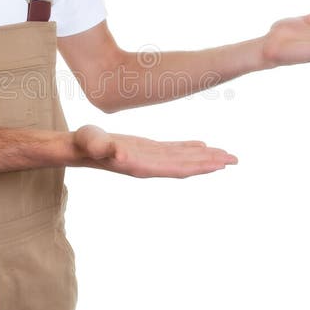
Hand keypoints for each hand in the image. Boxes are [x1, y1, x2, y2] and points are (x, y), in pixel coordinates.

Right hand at [72, 124, 237, 178]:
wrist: (74, 147)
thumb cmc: (83, 144)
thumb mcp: (92, 142)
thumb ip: (103, 147)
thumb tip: (116, 151)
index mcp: (141, 165)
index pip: (177, 167)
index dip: (199, 166)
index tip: (220, 164)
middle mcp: (149, 165)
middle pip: (185, 166)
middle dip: (210, 163)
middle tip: (235, 159)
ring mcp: (148, 158)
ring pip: (182, 158)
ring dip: (204, 157)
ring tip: (225, 154)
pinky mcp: (146, 149)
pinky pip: (173, 150)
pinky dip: (189, 148)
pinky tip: (201, 145)